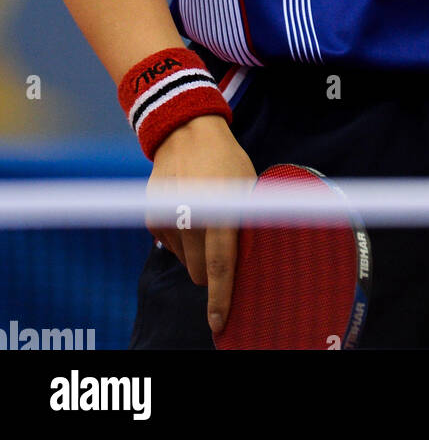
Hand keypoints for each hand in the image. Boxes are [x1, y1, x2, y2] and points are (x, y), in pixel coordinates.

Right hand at [145, 114, 256, 335]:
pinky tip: (189, 212)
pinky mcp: (152, 219)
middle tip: (222, 247)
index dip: (221, 299)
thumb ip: (247, 224)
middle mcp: (191, 219)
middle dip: (212, 272)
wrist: (186, 132)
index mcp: (221, 211)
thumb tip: (248, 264)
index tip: (219, 323)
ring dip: (197, 252)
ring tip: (206, 218)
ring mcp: (167, 220)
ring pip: (186, 262)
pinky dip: (182, 240)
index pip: (220, 266)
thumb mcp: (247, 187)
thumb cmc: (227, 161)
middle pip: (201, 273)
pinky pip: (171, 247)